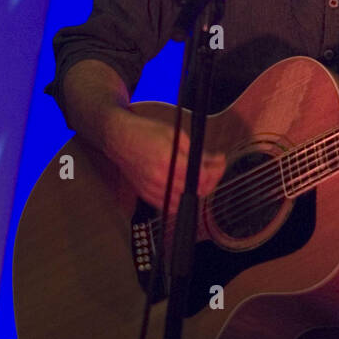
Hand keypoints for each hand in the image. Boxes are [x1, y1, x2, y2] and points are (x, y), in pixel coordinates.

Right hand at [105, 110, 226, 210]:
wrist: (118, 137)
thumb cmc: (145, 132)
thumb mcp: (176, 135)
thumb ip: (197, 152)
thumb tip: (216, 160)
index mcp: (168, 161)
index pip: (201, 177)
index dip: (216, 171)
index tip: (220, 162)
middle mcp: (159, 178)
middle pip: (196, 191)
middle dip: (211, 180)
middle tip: (214, 168)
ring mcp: (151, 188)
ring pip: (185, 200)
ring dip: (197, 190)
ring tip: (201, 176)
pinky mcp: (146, 194)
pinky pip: (169, 205)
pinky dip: (182, 199)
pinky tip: (185, 187)